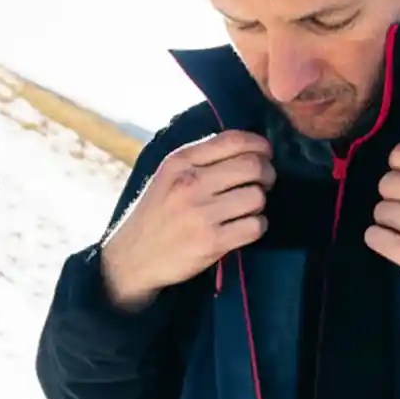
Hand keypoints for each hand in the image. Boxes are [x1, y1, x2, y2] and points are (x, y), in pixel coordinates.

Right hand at [102, 131, 274, 309]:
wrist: (132, 258)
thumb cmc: (155, 214)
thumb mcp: (167, 175)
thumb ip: (200, 158)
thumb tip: (247, 146)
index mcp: (180, 162)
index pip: (233, 140)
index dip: (259, 144)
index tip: (265, 154)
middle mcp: (190, 184)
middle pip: (252, 166)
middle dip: (267, 173)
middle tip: (264, 182)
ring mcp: (201, 214)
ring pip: (257, 197)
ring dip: (259, 203)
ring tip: (247, 208)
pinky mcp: (211, 243)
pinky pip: (255, 226)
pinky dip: (257, 225)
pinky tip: (245, 226)